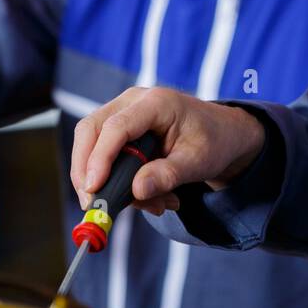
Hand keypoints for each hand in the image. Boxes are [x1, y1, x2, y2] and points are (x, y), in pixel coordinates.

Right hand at [70, 87, 266, 213]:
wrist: (222, 134)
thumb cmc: (213, 141)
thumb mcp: (199, 162)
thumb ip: (169, 175)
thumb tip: (137, 190)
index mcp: (157, 103)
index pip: (116, 127)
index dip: (100, 158)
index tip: (94, 189)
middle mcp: (133, 102)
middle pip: (90, 130)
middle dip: (86, 170)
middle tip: (93, 205)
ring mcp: (123, 112)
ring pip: (91, 144)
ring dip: (107, 181)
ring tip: (152, 204)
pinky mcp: (119, 129)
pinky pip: (102, 154)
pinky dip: (116, 181)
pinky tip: (149, 197)